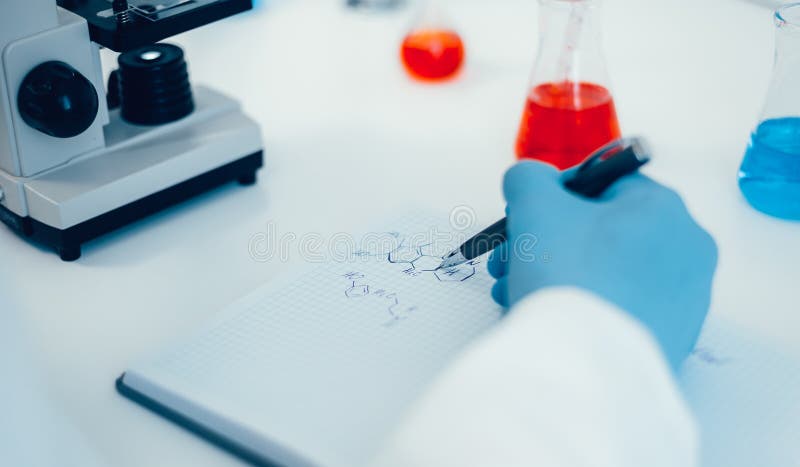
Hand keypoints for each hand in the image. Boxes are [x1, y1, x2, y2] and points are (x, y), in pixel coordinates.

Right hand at [488, 161, 717, 369]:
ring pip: (604, 271)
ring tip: (513, 291)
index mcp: (665, 207)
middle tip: (508, 259)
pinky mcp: (670, 338)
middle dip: (544, 242)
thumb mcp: (534, 204)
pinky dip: (580, 306)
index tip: (523, 218)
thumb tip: (529, 179)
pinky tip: (544, 317)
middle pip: (600, 231)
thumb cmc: (568, 273)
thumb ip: (528, 177)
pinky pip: (616, 308)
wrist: (587, 365)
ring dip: (552, 273)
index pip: (602, 183)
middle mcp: (687, 250)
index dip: (553, 197)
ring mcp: (683, 299)